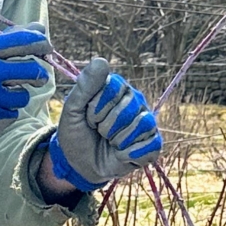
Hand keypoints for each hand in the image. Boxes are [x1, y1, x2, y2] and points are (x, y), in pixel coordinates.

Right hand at [0, 28, 49, 138]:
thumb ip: (1, 42)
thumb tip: (37, 30)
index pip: (23, 41)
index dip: (40, 43)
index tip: (46, 47)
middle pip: (32, 71)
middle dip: (39, 74)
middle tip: (37, 75)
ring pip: (23, 95)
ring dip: (19, 95)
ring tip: (5, 93)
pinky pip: (12, 113)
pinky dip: (6, 111)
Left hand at [47, 57, 162, 191]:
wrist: (79, 165)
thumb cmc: (76, 134)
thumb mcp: (72, 110)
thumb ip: (85, 86)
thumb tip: (101, 61)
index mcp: (117, 88)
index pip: (113, 88)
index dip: (96, 108)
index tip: (88, 117)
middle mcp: (135, 101)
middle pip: (127, 109)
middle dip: (105, 126)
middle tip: (98, 131)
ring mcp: (146, 122)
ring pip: (140, 125)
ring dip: (117, 140)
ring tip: (110, 142)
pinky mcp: (152, 144)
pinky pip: (150, 145)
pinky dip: (130, 154)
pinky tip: (120, 154)